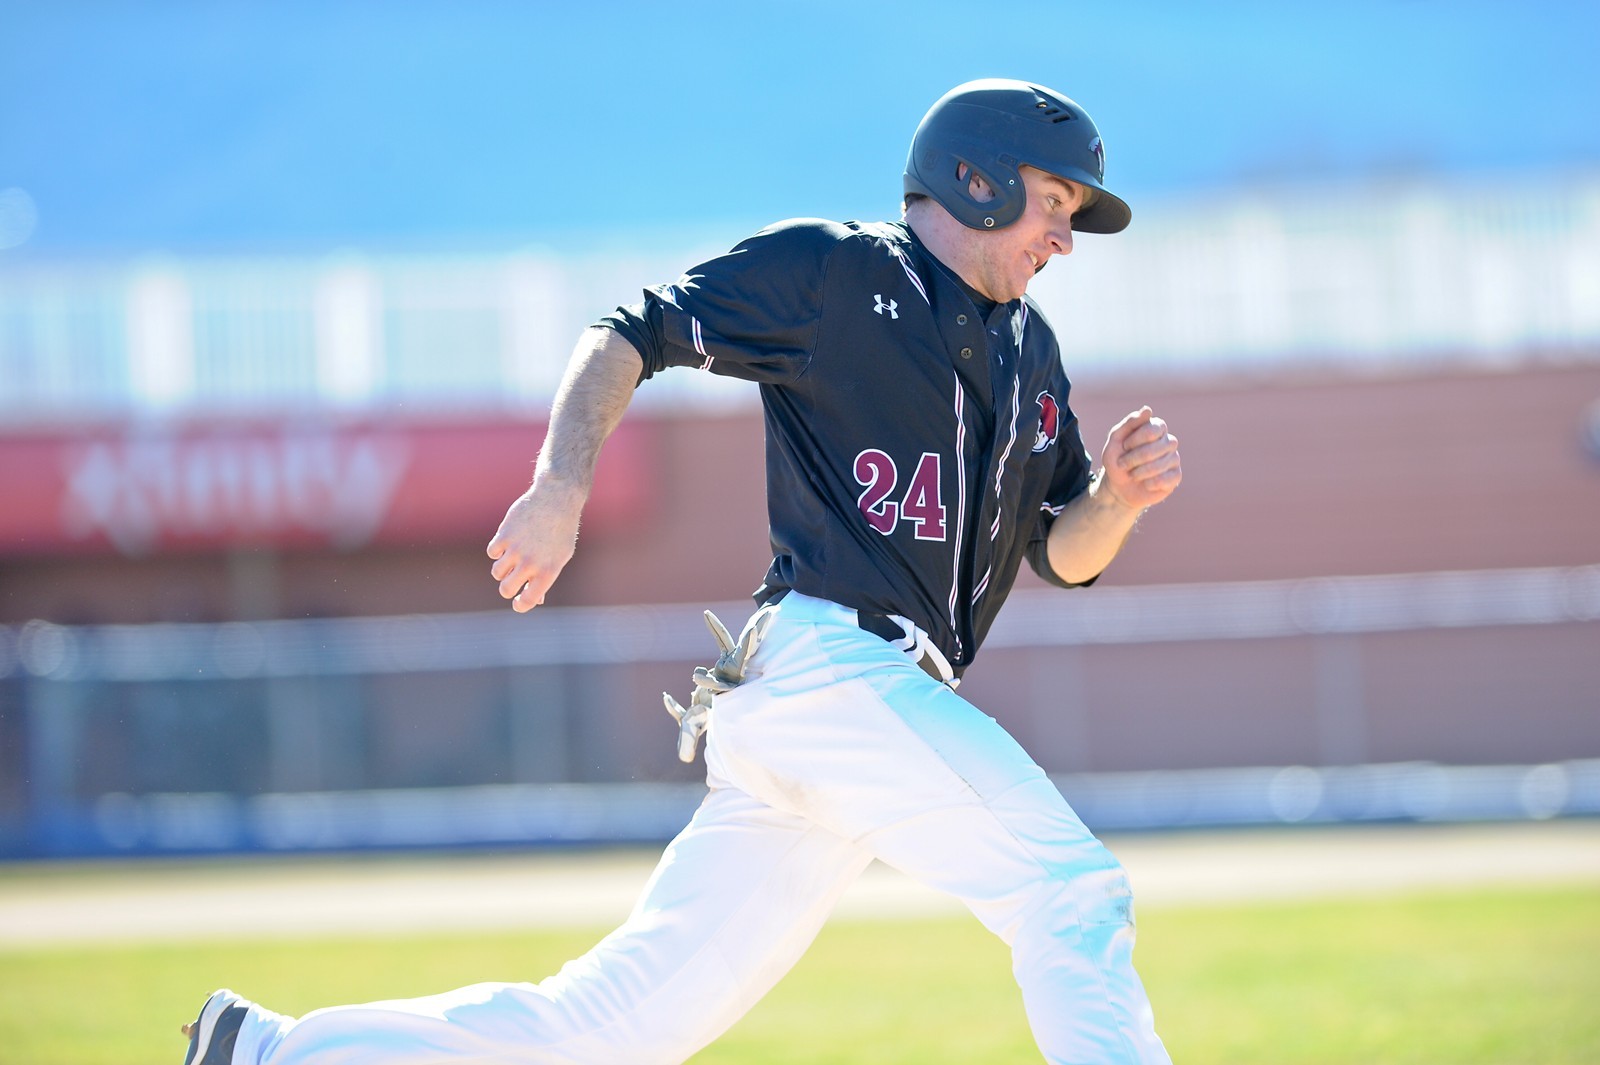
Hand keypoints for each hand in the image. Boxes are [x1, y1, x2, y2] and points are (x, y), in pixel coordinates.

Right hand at [485, 480, 584, 612]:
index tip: (517, 603)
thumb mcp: (561, 555)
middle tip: (511, 582)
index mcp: (548, 572)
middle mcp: (531, 563)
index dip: (520, 605)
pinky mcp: (505, 534)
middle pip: (506, 589)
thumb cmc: (561, 530)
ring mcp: (516, 549)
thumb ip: (546, 577)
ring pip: (497, 572)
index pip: (528, 600)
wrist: (556, 499)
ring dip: (502, 569)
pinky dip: (497, 550)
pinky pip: (492, 552)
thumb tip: (536, 600)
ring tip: (512, 559)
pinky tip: (508, 543)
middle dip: (507, 589)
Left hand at [1099, 406, 1181, 511]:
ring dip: (1139, 472)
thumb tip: (1148, 409)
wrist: (1118, 485)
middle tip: (1122, 463)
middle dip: (1134, 458)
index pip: (1152, 429)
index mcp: (1157, 428)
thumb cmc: (1117, 458)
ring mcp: (1174, 459)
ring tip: (1132, 474)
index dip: (1135, 440)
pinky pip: (1167, 479)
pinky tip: (1145, 483)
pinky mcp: (1175, 476)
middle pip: (1156, 447)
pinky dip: (1150, 483)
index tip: (1124, 446)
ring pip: (1161, 464)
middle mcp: (1168, 441)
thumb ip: (1130, 422)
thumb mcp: (1116, 439)